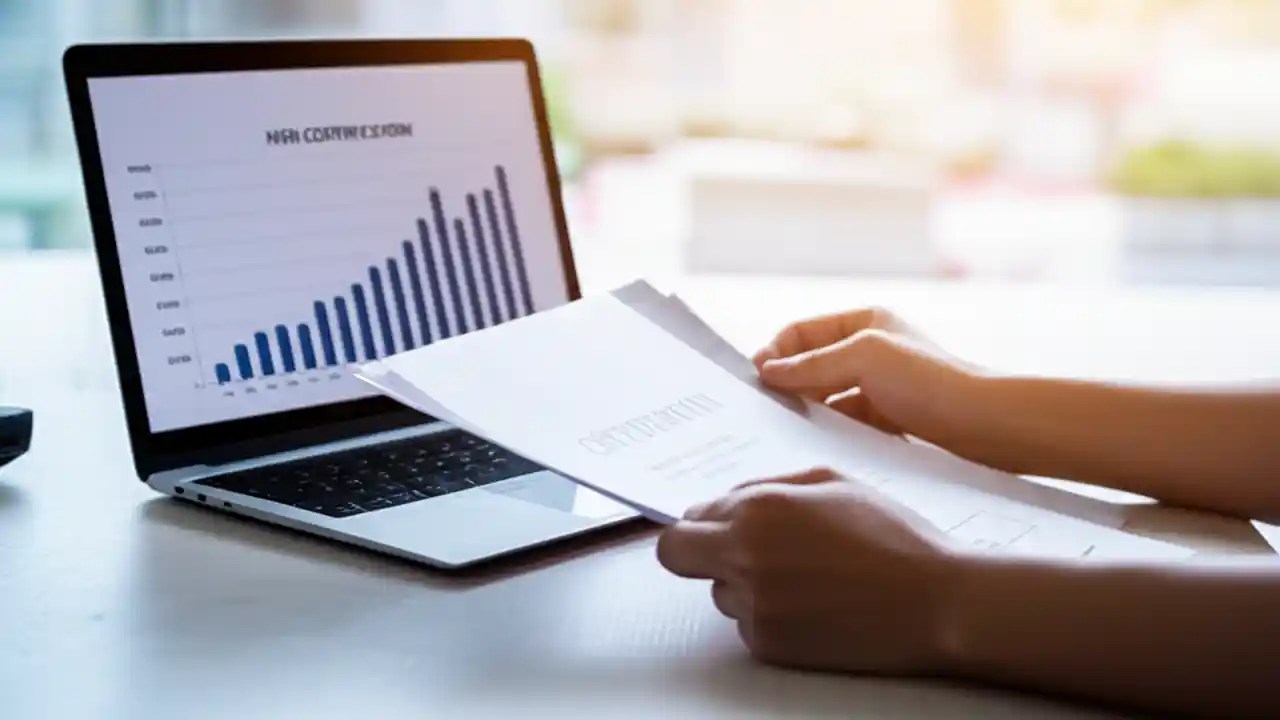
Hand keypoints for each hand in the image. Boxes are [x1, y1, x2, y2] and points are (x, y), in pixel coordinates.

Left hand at [656, 469, 963, 674]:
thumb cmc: (892, 537)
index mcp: (756, 511)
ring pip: (719, 591)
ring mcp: (754, 605)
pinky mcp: (770, 644)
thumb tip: (723, 502)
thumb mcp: (830, 482)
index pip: (685, 520)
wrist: (934, 602)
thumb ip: (766, 487)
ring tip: (802, 575)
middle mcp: (745, 557)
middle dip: (697, 552)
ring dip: (743, 582)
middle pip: (678, 557)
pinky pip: (747, 624)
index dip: (701, 522)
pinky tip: (812, 602)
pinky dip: (768, 614)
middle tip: (734, 551)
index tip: (712, 525)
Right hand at [753, 307, 981, 450]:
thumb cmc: (928, 381)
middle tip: (768, 409)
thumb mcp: (863, 359)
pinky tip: (823, 444)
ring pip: (828, 397)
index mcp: (865, 322)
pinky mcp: (888, 419)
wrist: (984, 425)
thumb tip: (767, 370)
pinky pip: (847, 422)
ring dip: (810, 410)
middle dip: (790, 383)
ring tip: (793, 429)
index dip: (777, 351)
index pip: (802, 331)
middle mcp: (871, 349)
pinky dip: (832, 430)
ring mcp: (879, 385)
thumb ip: (812, 365)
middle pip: (812, 365)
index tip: (756, 378)